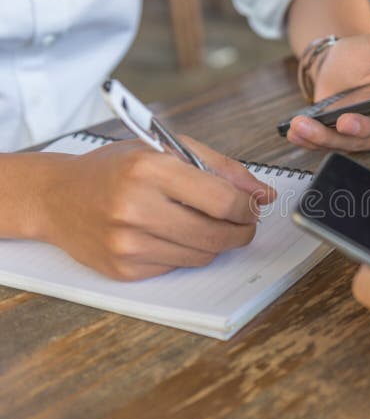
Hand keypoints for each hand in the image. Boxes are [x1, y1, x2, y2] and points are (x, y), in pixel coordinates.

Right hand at [39, 137, 274, 280]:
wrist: (56, 197)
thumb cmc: (115, 169)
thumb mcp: (166, 150)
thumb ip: (221, 168)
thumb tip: (264, 194)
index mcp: (150, 169)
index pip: (223, 201)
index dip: (248, 208)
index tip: (252, 206)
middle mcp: (136, 208)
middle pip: (217, 235)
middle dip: (241, 231)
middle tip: (242, 222)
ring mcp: (128, 243)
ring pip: (202, 255)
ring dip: (215, 243)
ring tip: (203, 223)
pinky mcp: (124, 269)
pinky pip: (178, 267)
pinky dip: (185, 253)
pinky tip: (169, 234)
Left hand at [286, 33, 369, 150]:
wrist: (331, 60)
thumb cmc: (363, 52)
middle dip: (362, 129)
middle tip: (344, 121)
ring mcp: (367, 132)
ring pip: (353, 143)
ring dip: (327, 137)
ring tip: (303, 125)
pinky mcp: (343, 137)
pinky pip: (329, 144)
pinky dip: (310, 140)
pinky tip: (295, 133)